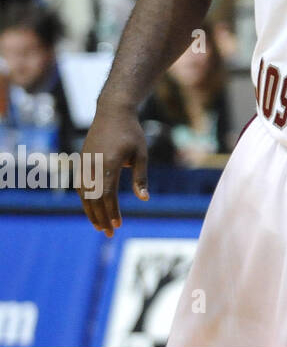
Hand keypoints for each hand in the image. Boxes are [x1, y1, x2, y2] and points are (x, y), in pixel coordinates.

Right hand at [79, 99, 148, 236]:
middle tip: (109, 233)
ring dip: (91, 212)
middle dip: (101, 218)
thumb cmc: (131, 133)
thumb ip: (141, 177)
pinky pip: (80, 187)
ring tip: (100, 226)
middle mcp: (92, 166)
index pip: (107, 196)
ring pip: (84, 195)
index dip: (111, 212)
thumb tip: (144, 199)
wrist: (112, 113)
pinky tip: (93, 209)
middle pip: (94, 199)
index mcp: (109, 164)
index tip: (118, 225)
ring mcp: (84, 164)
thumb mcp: (141, 154)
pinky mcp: (81, 162)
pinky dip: (86, 201)